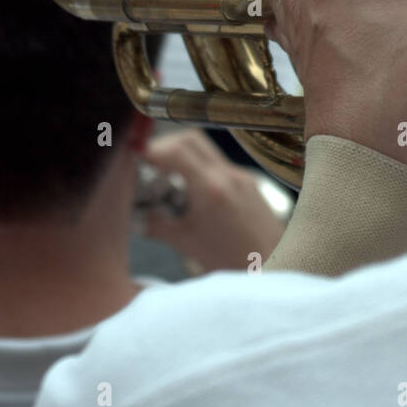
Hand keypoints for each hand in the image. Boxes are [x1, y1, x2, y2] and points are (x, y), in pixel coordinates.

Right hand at [138, 130, 284, 271]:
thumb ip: (156, 224)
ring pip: (205, 149)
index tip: (132, 158)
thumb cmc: (232, 263)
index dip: (150, 149)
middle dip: (164, 147)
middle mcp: (228, 175)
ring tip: (166, 182)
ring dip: (181, 157)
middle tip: (147, 167)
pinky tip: (189, 193)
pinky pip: (217, 164)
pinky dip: (198, 169)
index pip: (176, 150)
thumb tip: (132, 212)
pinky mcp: (248, 182)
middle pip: (190, 139)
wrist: (275, 266)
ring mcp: (241, 176)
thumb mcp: (185, 244)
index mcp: (211, 189)